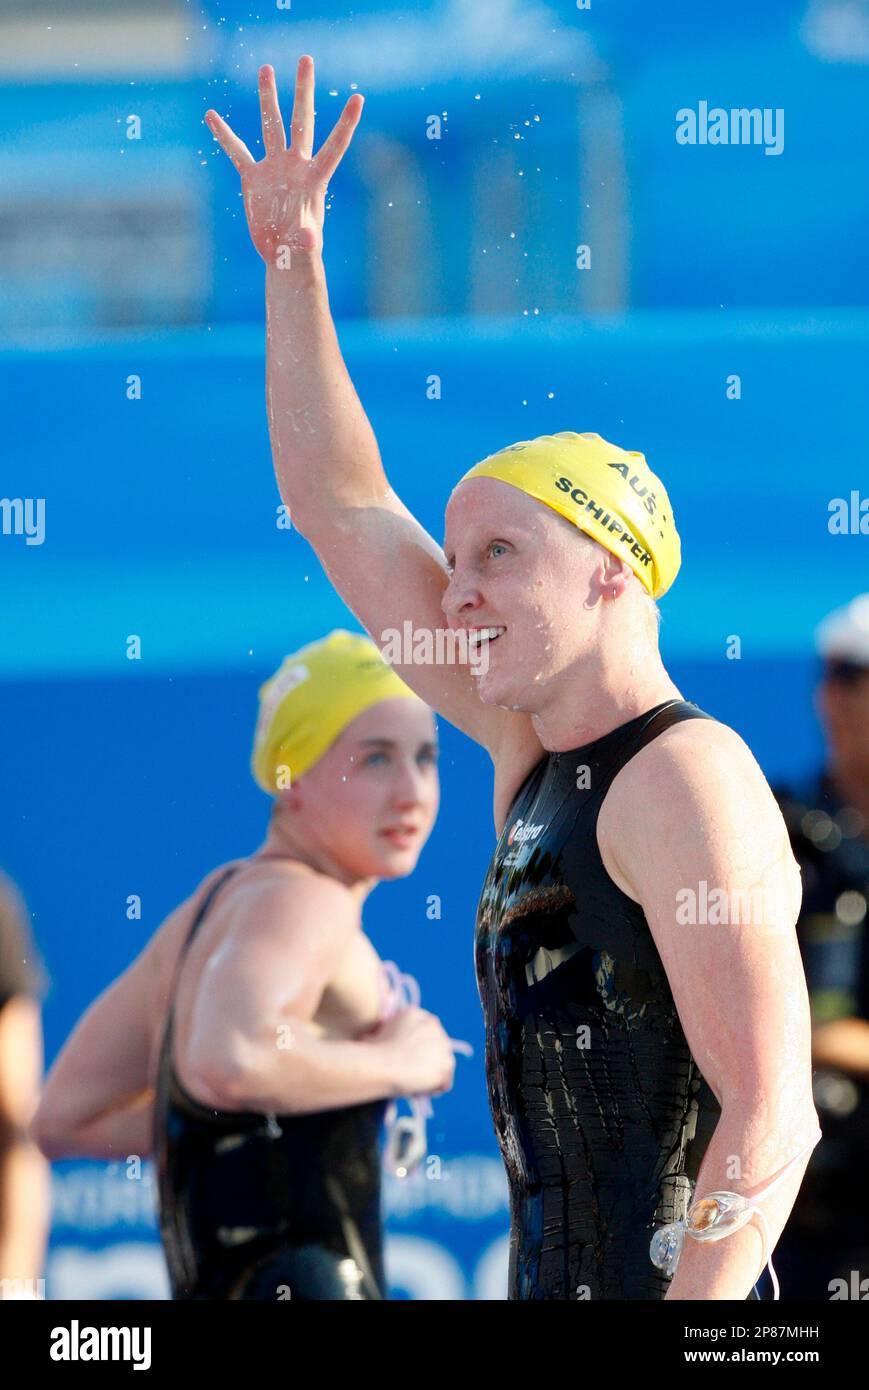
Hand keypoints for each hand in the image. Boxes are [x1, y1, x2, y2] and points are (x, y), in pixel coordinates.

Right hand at [205, 56, 363, 263]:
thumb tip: (309, 241)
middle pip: (301, 120)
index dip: (346, 124)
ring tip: (266, 68)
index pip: (334, 146)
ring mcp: (274, 168)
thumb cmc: (300, 253)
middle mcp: (295, 166)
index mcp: (314, 179)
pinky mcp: (254, 177)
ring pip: (271, 125)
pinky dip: (224, 135)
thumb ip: (306, 239)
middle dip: (303, 91)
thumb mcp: (304, 246)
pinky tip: (211, 115)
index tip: (359, 98)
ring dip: (267, 97)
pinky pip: (237, 151)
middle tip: (306, 58)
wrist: (282, 255)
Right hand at [370, 1007, 456, 1097]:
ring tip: (413, 1085)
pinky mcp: (447, 1062)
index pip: (423, 1031)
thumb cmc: (370, 1053)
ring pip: (441, 1063)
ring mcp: (442, 1043)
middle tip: (411, 1074)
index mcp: (414, 1013)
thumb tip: (369, 1038)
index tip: (406, 1059)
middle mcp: (432, 1023)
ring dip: (430, 1075)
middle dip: (426, 1060)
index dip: (416, 1048)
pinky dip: (434, 1089)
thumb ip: (382, 1032)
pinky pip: (445, 1081)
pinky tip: (419, 1091)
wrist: (381, 1065)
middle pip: (435, 1046)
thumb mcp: (373, 1034)